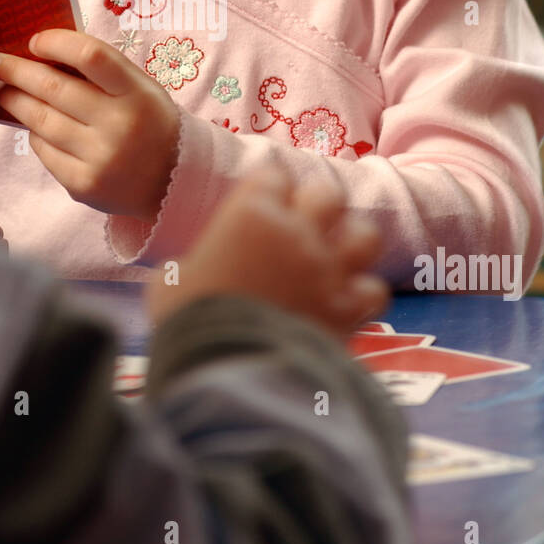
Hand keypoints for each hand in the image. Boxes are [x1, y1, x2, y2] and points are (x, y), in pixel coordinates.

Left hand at [0, 29, 180, 219]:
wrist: (176, 181)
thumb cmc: (150, 123)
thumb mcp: (140, 89)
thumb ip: (101, 71)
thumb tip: (44, 52)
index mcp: (137, 93)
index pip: (90, 55)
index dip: (56, 43)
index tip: (35, 41)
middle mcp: (120, 126)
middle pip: (54, 89)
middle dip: (18, 71)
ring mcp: (100, 158)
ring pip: (42, 122)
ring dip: (16, 102)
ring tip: (5, 91)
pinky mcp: (84, 185)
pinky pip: (45, 152)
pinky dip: (36, 136)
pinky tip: (35, 127)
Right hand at [144, 159, 388, 334]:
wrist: (226, 369)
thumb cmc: (188, 320)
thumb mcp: (169, 283)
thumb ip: (186, 265)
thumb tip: (180, 271)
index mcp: (250, 213)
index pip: (273, 174)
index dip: (269, 186)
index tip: (265, 195)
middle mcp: (296, 232)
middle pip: (326, 193)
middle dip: (318, 204)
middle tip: (306, 221)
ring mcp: (327, 269)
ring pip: (365, 233)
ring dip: (353, 242)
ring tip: (339, 254)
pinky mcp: (347, 309)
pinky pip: (373, 288)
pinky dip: (362, 295)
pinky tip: (348, 303)